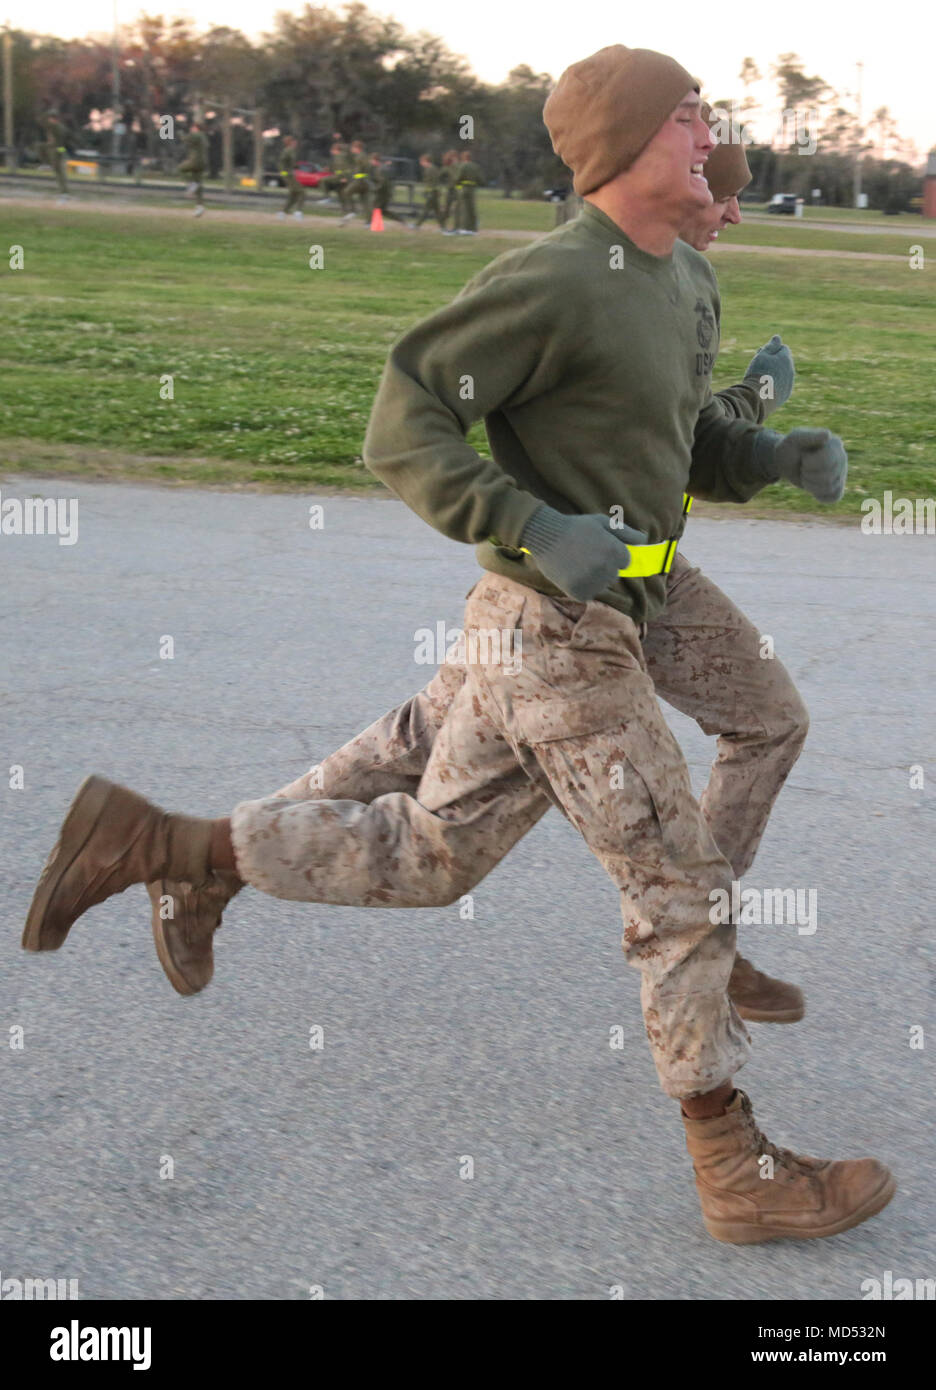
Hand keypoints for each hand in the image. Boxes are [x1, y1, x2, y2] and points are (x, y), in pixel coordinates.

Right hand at [520, 506, 648, 600]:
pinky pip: (588, 594)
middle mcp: (606, 568)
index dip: (612, 554)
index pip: (625, 561)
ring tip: (576, 563)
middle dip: (603, 566)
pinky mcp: (579, 592)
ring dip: (592, 578)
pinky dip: (581, 587)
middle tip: (584, 554)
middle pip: (613, 575)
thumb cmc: (576, 527)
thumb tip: (646, 540)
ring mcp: (592, 582)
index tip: (597, 547)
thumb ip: (626, 532)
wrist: (545, 535)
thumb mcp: (602, 522)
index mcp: (615, 551)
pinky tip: (571, 573)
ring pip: (601, 585)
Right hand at [743, 334, 794, 415]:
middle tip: (759, 365)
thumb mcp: (762, 356)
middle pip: (783, 362)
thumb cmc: (758, 373)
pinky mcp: (786, 394)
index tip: (761, 354)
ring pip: (783, 374)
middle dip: (773, 361)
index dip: (772, 350)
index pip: (783, 348)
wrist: (759, 397)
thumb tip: (777, 338)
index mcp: (786, 358)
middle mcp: (791, 370)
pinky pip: (782, 386)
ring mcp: (790, 382)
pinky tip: (765, 387)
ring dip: (775, 373)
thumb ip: (771, 346)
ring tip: (761, 378)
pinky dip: (775, 384)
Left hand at [756, 427, 847, 502]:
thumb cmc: (790, 447)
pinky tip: (813, 486)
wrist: (786, 461)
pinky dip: (820, 495)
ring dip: (811, 485)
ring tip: (806, 475)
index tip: (804, 457)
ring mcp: (841, 472)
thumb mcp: (795, 438)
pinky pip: (833, 497)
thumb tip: (827, 435)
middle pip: (828, 477)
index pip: (826, 462)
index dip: (809, 464)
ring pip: (829, 488)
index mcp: (835, 444)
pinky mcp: (837, 486)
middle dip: (808, 475)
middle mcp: (842, 457)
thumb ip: (809, 436)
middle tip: (803, 467)